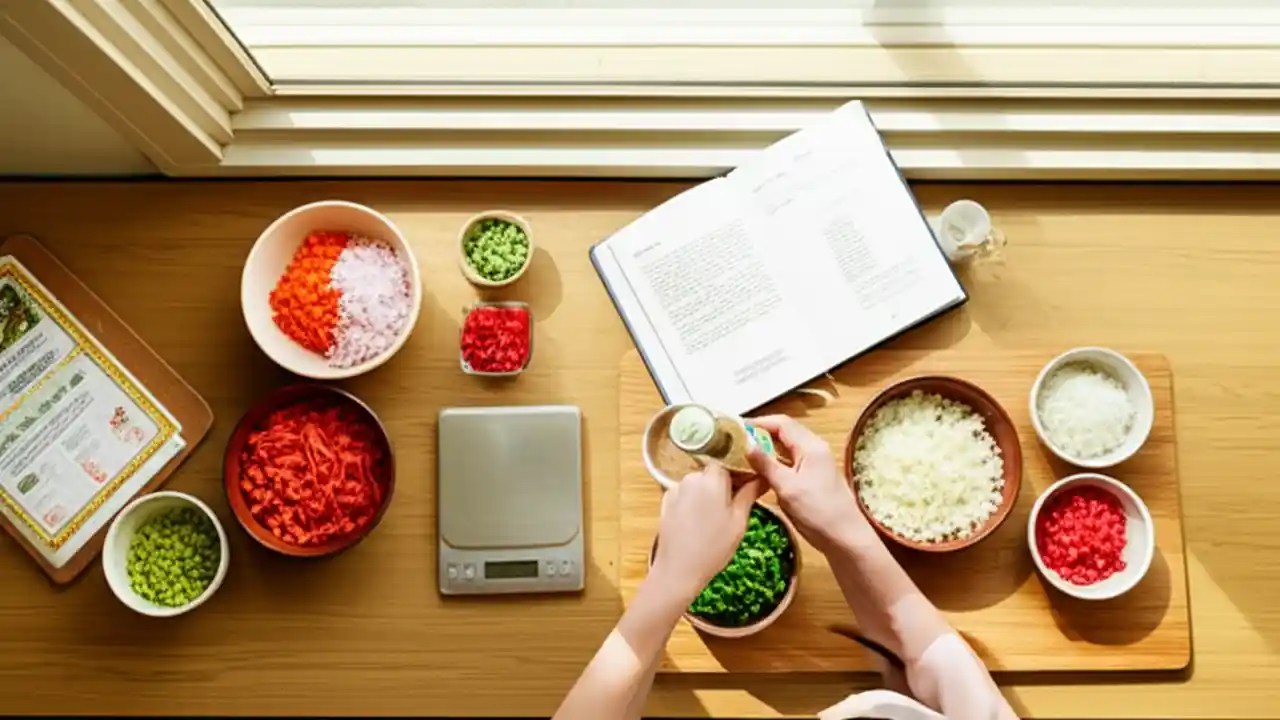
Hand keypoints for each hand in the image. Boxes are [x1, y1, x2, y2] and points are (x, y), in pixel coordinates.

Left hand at [652, 465, 762, 602]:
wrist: (678, 569)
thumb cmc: (714, 546)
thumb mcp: (739, 521)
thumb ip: (750, 494)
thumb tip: (763, 477)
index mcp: (712, 478)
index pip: (730, 464)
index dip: (742, 474)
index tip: (752, 488)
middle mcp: (692, 478)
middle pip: (713, 473)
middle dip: (725, 485)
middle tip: (737, 506)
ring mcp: (676, 489)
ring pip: (699, 484)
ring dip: (709, 494)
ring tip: (718, 517)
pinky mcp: (666, 502)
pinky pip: (686, 494)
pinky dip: (695, 502)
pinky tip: (700, 522)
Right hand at [747, 415, 870, 552]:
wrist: (845, 538)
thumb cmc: (819, 512)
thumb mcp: (787, 487)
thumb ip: (765, 464)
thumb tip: (746, 443)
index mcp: (811, 447)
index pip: (782, 423)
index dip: (758, 423)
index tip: (736, 428)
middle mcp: (814, 450)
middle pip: (784, 433)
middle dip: (760, 435)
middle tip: (735, 442)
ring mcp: (814, 464)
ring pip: (785, 448)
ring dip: (766, 449)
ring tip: (742, 455)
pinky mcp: (812, 478)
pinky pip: (789, 463)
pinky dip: (773, 463)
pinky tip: (759, 471)